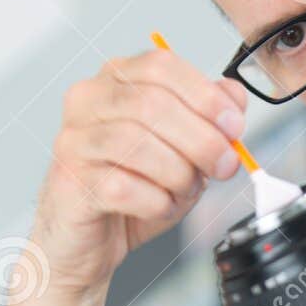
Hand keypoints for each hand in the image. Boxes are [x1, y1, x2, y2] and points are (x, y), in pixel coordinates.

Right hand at [32, 47, 247, 296]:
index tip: (234, 126)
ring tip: (186, 190)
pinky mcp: (70, 182)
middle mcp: (87, 101)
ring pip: (136, 143)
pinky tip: (161, 206)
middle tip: (225, 166)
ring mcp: (74, 140)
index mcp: (115, 79)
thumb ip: (208, 118)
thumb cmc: (135, 189)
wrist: (93, 240)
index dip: (205, 95)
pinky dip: (156, 202)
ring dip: (178, 173)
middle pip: (152, 103)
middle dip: (202, 139)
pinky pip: (122, 187)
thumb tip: (233, 96)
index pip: (160, 65)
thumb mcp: (182, 150)